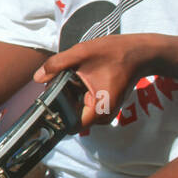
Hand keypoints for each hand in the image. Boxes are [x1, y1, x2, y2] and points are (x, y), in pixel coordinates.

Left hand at [35, 33, 160, 127]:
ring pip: (77, 109)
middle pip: (72, 116)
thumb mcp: (82, 53)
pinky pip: (84, 103)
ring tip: (68, 76)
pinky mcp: (104, 103)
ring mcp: (104, 111)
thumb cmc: (116, 52)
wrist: (141, 52)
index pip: (71, 126)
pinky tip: (77, 77)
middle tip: (55, 82)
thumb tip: (37, 78)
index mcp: (99, 109)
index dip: (56, 116)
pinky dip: (77, 92)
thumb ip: (57, 65)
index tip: (46, 102)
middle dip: (60, 101)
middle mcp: (103, 115)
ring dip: (68, 95)